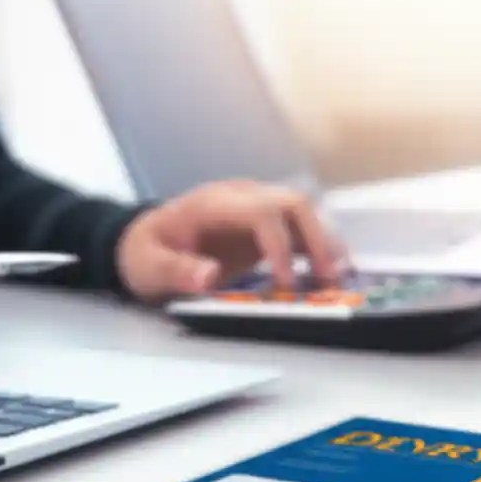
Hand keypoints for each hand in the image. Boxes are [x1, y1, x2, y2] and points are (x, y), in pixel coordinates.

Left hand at [116, 180, 344, 301]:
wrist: (143, 242)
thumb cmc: (145, 253)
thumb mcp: (149, 266)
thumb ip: (176, 270)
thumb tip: (208, 277)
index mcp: (213, 203)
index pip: (261, 212)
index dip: (279, 246)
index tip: (285, 284)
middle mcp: (240, 197)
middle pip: (292, 203)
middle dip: (316, 240)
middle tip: (328, 279)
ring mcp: (254, 207)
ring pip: (303, 212)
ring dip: (324, 243)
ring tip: (337, 280)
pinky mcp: (263, 225)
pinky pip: (298, 229)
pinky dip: (317, 249)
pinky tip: (328, 274)